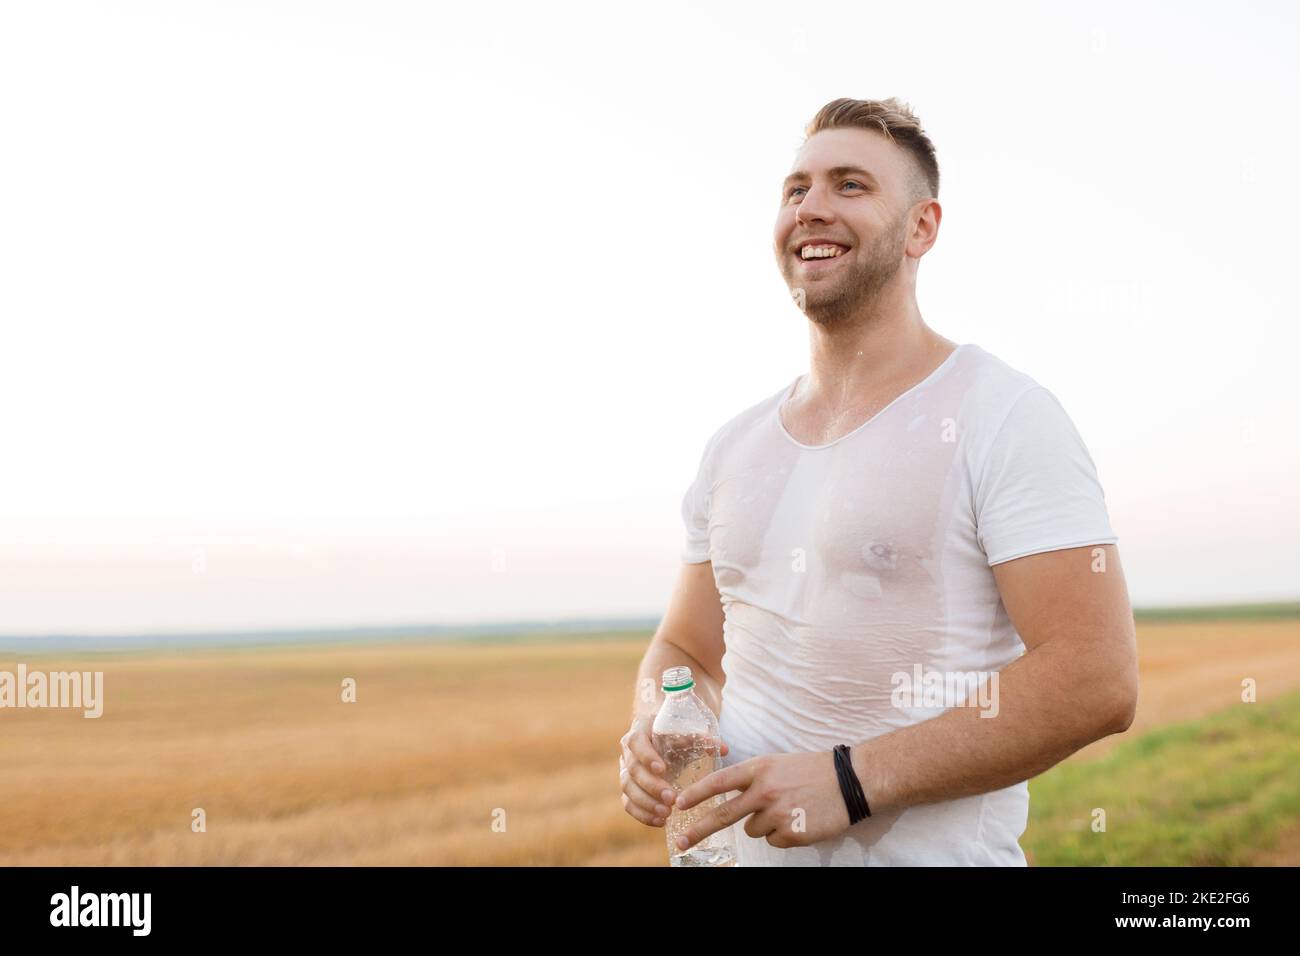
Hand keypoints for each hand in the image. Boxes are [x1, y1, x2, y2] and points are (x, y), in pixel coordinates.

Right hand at [619, 715, 729, 827]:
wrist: (661, 740)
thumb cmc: (675, 736)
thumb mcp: (686, 734)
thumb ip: (702, 739)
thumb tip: (724, 749)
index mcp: (640, 732)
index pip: (635, 742)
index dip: (646, 756)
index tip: (662, 769)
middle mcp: (628, 753)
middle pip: (633, 769)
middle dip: (651, 786)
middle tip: (671, 798)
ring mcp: (626, 772)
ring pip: (627, 788)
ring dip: (646, 803)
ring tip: (666, 813)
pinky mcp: (629, 790)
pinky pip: (628, 804)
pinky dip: (642, 814)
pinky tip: (660, 821)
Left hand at [672, 750, 850, 849]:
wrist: (850, 780)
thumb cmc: (811, 770)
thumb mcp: (776, 764)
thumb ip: (751, 778)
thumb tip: (726, 800)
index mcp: (759, 768)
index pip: (719, 782)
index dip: (696, 794)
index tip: (677, 804)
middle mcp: (764, 790)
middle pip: (723, 814)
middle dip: (699, 830)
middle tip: (681, 842)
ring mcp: (778, 813)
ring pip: (752, 830)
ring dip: (764, 824)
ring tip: (788, 808)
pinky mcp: (792, 833)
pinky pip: (774, 840)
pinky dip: (783, 834)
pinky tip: (799, 819)